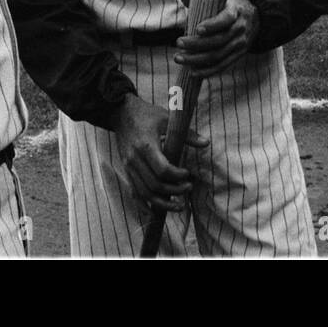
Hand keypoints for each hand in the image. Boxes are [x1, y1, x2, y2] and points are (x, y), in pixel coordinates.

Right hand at [112, 95, 208, 211]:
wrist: (121, 113)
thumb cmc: (146, 115)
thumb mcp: (166, 119)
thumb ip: (186, 134)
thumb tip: (206, 143)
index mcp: (145, 146)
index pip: (162, 170)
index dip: (177, 176)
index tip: (188, 174)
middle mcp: (135, 160)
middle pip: (155, 185)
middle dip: (174, 190)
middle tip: (189, 187)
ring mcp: (128, 167)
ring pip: (144, 193)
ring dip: (162, 203)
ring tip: (179, 206)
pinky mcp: (126, 171)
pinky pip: (133, 193)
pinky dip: (144, 205)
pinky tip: (155, 212)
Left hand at [176, 0, 259, 77]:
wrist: (255, 17)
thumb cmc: (230, 7)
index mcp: (235, 12)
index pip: (225, 19)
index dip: (212, 25)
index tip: (197, 29)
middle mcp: (239, 29)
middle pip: (218, 40)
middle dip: (196, 44)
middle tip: (178, 43)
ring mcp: (240, 44)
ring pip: (218, 55)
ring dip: (197, 59)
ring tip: (179, 58)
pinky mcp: (238, 55)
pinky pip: (222, 66)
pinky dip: (207, 71)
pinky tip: (192, 72)